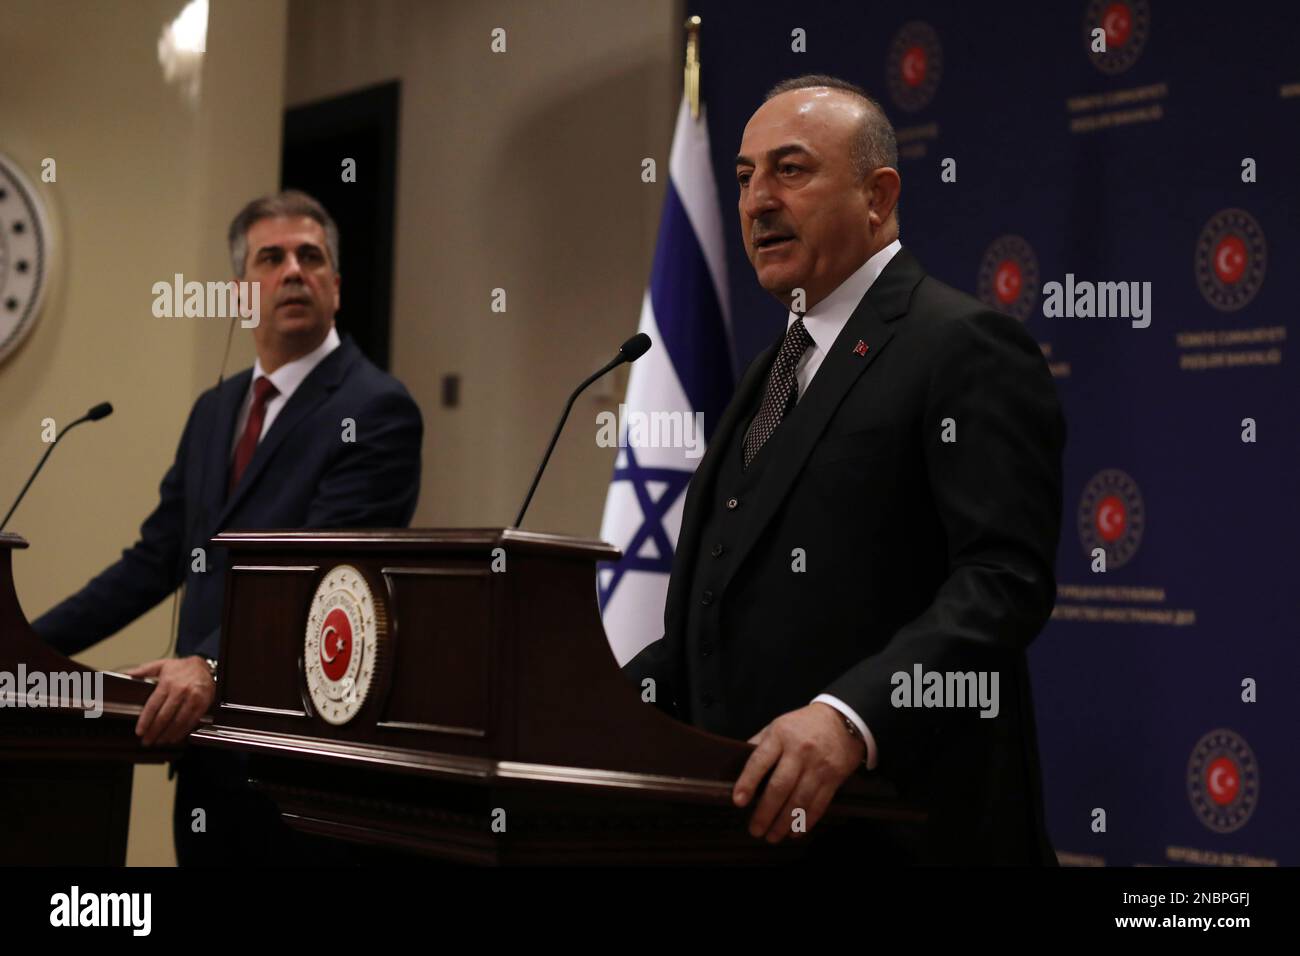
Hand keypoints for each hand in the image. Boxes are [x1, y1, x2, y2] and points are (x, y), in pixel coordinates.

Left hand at [123, 656, 214, 745]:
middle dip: (154, 732)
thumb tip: (126, 673)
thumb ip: (143, 670)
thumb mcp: (161, 665)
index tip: (140, 731)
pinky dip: (182, 732)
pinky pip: (191, 721)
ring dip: (167, 734)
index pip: (153, 706)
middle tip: (147, 741)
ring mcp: (193, 698)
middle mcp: (181, 690)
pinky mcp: (203, 704)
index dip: (145, 721)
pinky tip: (174, 737)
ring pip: (178, 721)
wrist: (204, 665)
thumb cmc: (182, 667)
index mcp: (168, 682)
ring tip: (159, 741)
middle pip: (164, 716)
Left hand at [732, 702, 865, 843]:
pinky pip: (819, 804)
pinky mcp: (834, 778)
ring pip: (799, 800)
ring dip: (784, 822)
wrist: (843, 719)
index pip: (760, 760)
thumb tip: (736, 764)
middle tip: (755, 830)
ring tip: (772, 836)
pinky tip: (794, 831)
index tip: (738, 801)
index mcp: (781, 735)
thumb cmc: (803, 725)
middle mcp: (800, 751)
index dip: (747, 782)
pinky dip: (806, 821)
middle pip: (780, 786)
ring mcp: (818, 766)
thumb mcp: (778, 726)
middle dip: (765, 812)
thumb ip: (759, 744)